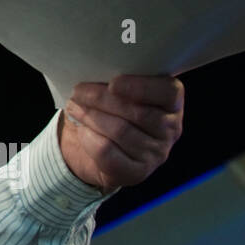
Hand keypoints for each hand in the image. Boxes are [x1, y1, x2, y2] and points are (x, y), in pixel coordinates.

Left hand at [58, 74, 183, 193]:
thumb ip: (116, 82)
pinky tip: (82, 129)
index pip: (168, 92)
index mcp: (171, 103)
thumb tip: (97, 71)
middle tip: (78, 92)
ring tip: (74, 107)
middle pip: (137, 112)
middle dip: (101, 99)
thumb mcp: (115, 91)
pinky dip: (89, 137)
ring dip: (90, 116)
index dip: (141, 87)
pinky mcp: (137, 172)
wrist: (92, 148)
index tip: (113, 84)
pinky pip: (108, 152)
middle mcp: (170, 130)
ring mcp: (156, 154)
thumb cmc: (107, 110)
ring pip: (120, 131)